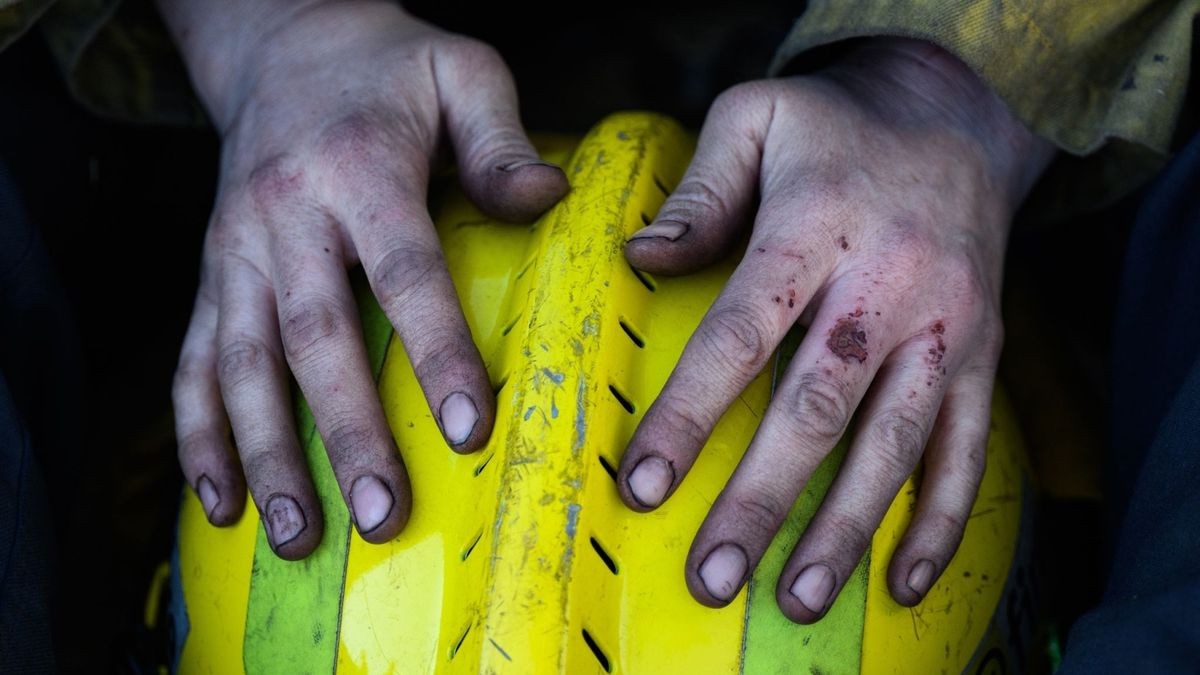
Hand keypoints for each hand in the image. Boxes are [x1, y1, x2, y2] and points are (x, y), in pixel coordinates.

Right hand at [163, 0, 566, 557]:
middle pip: (315, 337)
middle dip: (347, 432)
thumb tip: (548, 202)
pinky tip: (219, 500)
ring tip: (297, 536)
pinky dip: (199, 435)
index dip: (435, 350)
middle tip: (384, 513)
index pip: (402, 271)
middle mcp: (284, 216)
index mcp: (356, 168)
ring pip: (242, 364)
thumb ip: (501, 138)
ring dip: (266, 456)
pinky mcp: (212, 275)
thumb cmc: (388, 68)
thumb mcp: (461, 70)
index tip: (467, 427)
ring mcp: (236, 250)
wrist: (281, 43)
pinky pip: (194, 362)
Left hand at [616, 39, 1052, 619]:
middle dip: (762, 499)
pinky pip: (967, 448)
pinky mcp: (982, 356)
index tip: (643, 483)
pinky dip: (941, 521)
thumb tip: (640, 258)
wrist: (960, 119)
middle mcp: (889, 284)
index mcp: (818, 227)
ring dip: (846, 528)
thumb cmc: (836, 128)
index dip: (692, 413)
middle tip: (711, 575)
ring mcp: (945, 328)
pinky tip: (902, 581)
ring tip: (797, 598)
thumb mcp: (755, 117)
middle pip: (819, 406)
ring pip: (895, 443)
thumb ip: (699, 191)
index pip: (743, 331)